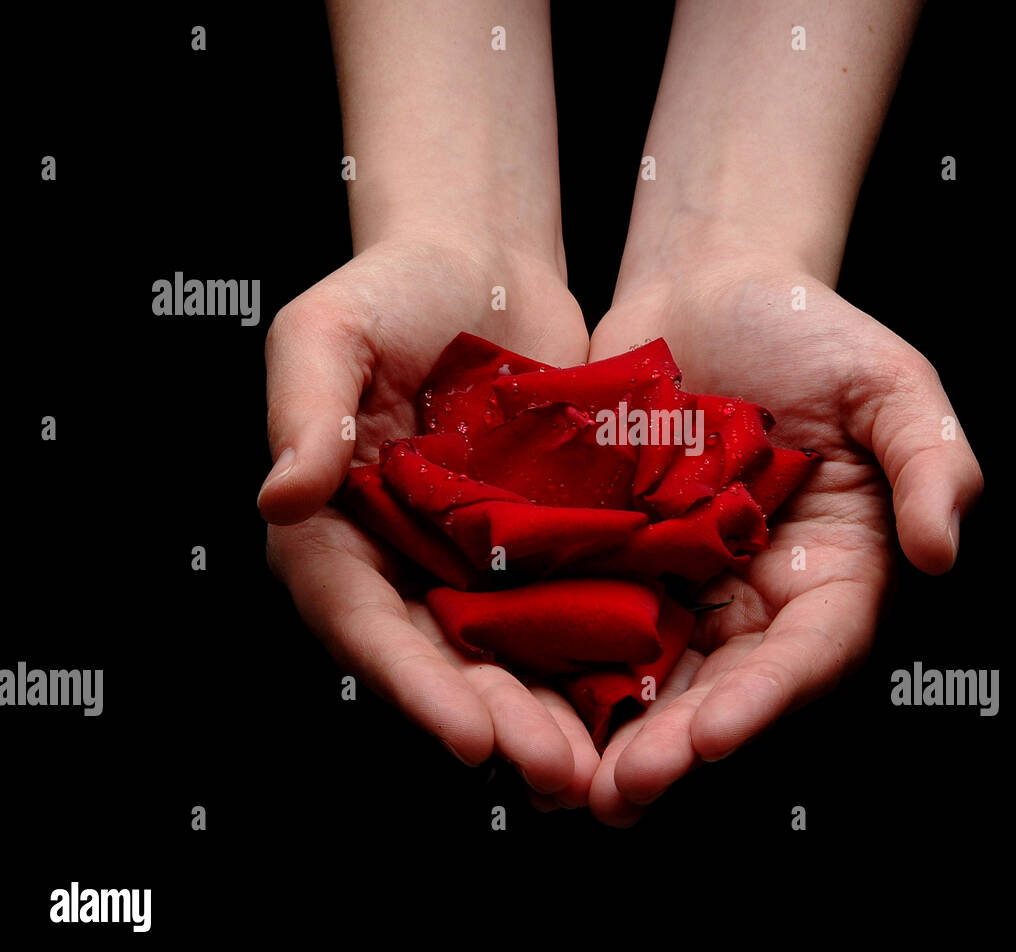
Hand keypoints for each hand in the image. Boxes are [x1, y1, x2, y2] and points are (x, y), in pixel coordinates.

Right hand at [261, 235, 601, 803]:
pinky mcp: (540, 544)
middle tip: (556, 774)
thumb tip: (280, 497)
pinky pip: (565, 607)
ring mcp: (472, 560)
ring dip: (552, 712)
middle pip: (442, 661)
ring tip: (603, 763)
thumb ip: (303, 410)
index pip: (362, 621)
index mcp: (334, 529)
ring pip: (508, 655)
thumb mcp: (327, 331)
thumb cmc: (390, 288)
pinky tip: (644, 695)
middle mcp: (400, 562)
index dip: (411, 684)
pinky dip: (596, 655)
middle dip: (496, 720)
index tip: (469, 735)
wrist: (482, 266)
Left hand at [581, 258, 982, 823]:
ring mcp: (681, 585)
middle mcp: (756, 597)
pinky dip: (557, 674)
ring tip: (563, 784)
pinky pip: (585, 626)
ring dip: (610, 735)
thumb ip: (930, 460)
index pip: (808, 652)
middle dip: (677, 743)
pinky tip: (518, 710)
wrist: (705, 284)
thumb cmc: (808, 326)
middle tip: (625, 791)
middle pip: (723, 686)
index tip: (717, 735)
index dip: (767, 699)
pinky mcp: (615, 562)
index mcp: (833, 571)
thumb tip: (945, 552)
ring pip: (649, 677)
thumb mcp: (890, 381)